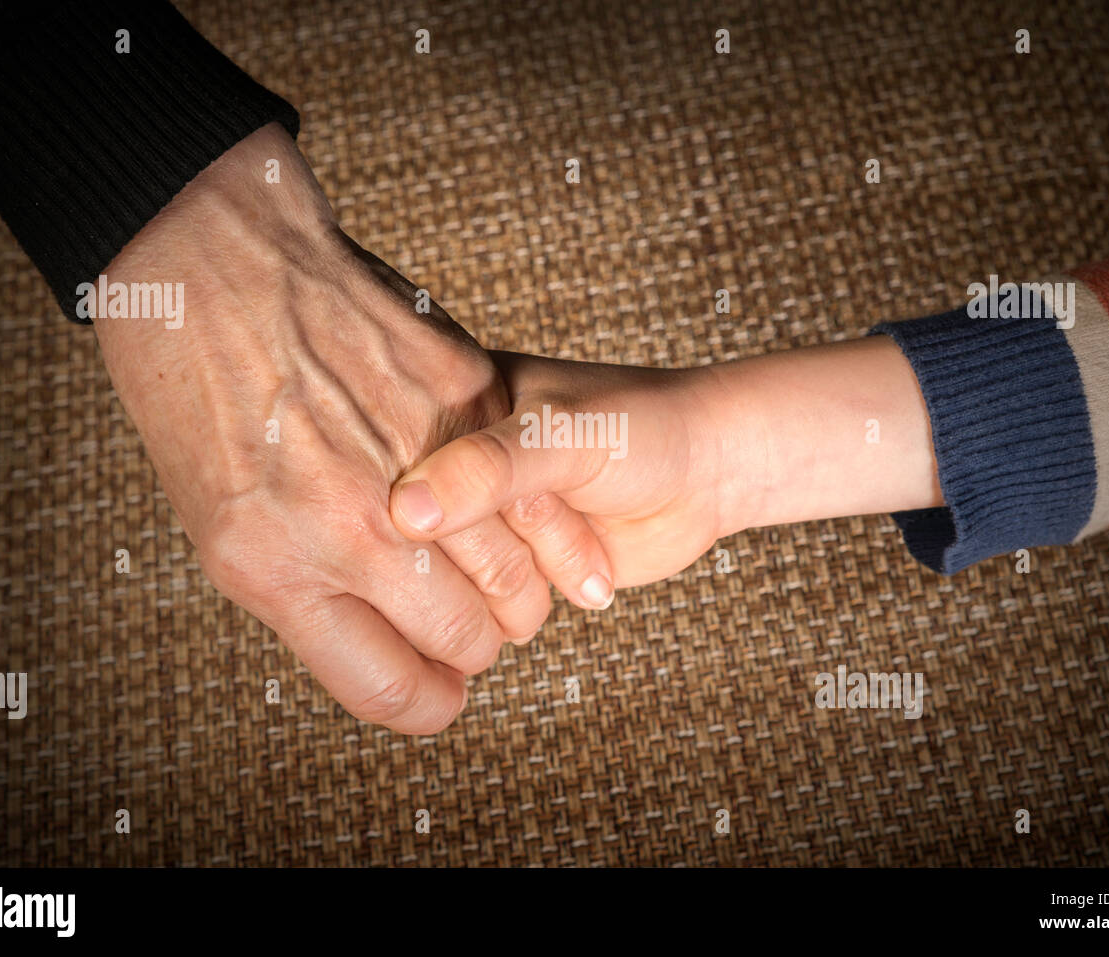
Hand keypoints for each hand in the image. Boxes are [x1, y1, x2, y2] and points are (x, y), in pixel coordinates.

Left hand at [94, 124, 556, 732]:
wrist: (212, 261)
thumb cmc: (201, 394)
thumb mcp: (220, 522)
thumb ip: (308, 591)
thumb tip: (387, 637)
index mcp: (275, 568)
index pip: (391, 688)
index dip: (429, 702)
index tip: (440, 690)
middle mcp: (351, 523)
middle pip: (466, 639)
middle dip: (476, 643)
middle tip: (471, 618)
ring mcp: (414, 457)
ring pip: (515, 576)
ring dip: (518, 587)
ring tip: (499, 568)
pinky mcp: (463, 392)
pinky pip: (530, 485)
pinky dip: (536, 511)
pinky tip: (519, 507)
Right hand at [388, 340, 941, 592]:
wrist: (712, 469)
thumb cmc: (644, 427)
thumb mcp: (563, 435)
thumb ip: (488, 468)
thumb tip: (408, 511)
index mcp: (452, 400)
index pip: (396, 467)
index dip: (432, 502)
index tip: (493, 505)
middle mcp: (458, 459)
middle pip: (423, 535)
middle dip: (497, 544)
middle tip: (558, 516)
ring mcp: (484, 514)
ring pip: (457, 578)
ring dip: (522, 577)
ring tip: (583, 540)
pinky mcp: (512, 559)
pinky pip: (491, 603)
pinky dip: (532, 600)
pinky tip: (584, 570)